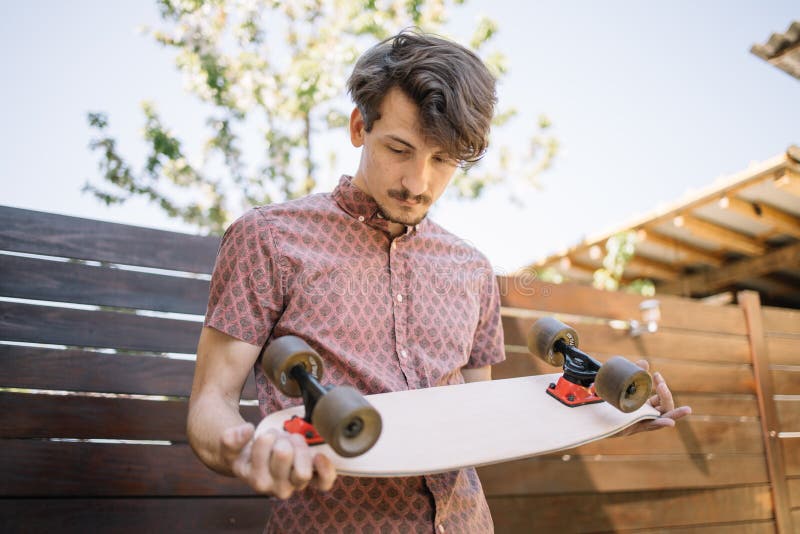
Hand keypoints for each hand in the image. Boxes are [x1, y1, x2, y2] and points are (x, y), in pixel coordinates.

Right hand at [221, 423, 336, 497]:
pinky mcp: (312, 480)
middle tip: (278, 439)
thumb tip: (246, 430)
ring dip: (298, 447)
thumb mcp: (231, 447)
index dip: (265, 439)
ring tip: (291, 443)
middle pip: (283, 455)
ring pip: (302, 470)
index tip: (263, 438)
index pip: (263, 452)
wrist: (261, 465)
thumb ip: (231, 438)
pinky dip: (324, 469)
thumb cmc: (249, 455)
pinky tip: (318, 456)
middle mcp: (277, 488)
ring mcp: (296, 485)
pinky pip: (324, 481)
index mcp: (257, 481)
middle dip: (280, 439)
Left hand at [616, 360, 691, 436]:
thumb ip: (633, 375)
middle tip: (661, 384)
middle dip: (666, 396)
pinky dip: (661, 424)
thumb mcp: (623, 387)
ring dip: (675, 414)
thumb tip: (645, 362)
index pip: (661, 397)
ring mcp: (642, 421)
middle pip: (665, 408)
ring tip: (687, 410)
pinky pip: (651, 426)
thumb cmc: (611, 403)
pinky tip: (670, 422)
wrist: (596, 418)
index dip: (662, 386)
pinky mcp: (635, 427)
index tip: (656, 375)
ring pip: (663, 419)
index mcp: (646, 406)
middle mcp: (646, 415)